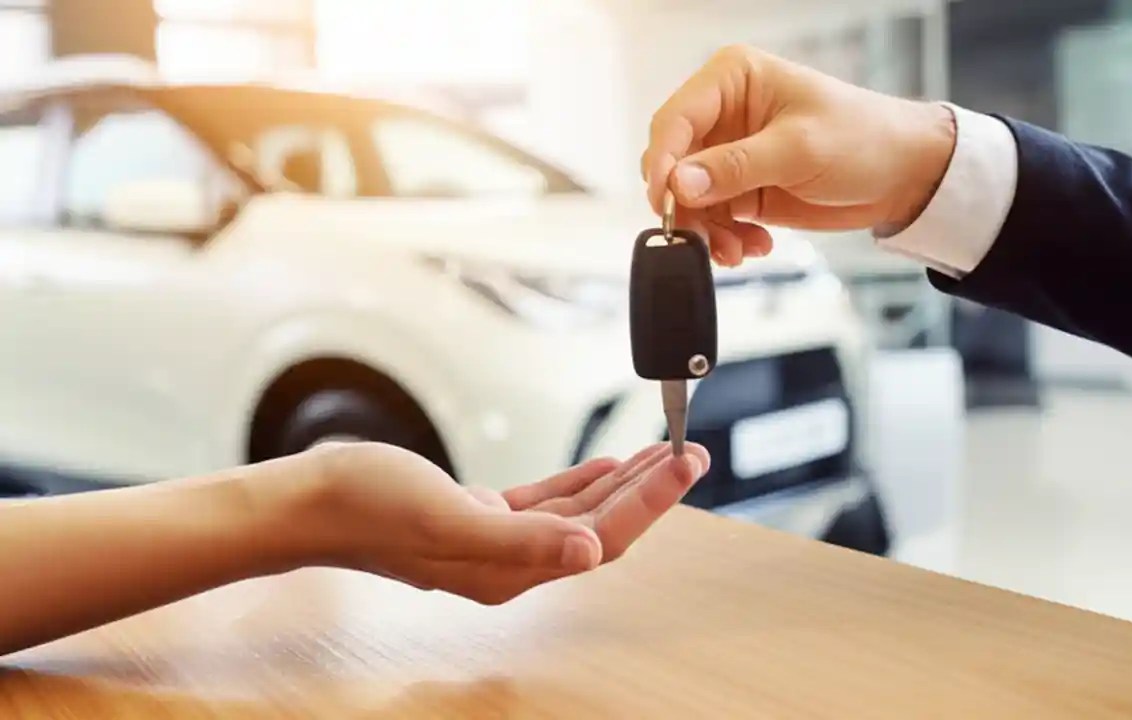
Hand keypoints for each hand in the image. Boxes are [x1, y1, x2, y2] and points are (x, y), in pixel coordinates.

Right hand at [292, 441, 708, 604]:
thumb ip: (522, 539)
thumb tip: (590, 553)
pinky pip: (545, 501)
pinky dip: (579, 481)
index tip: (687, 462)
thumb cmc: (367, 509)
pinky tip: (602, 464)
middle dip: (649, 490)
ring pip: (578, 511)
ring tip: (660, 454)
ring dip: (620, 483)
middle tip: (689, 452)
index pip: (602, 537)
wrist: (308, 501)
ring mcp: (493, 539)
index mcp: (509, 569)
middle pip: (600, 526)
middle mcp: (509, 561)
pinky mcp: (475, 516)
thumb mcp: (448, 520)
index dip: (651, 501)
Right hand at [642, 44, 956, 266]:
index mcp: (733, 79)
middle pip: (672, 163)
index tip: (664, 200)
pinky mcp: (740, 187)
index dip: (662, 161)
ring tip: (736, 250)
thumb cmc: (864, 138)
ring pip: (688, 199)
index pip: (675, 119)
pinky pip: (711, 219)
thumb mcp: (799, 149)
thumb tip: (680, 182)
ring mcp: (730, 153)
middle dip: (685, 205)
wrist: (902, 174)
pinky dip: (725, 239)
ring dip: (706, 230)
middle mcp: (724, 113)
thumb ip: (736, 166)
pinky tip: (753, 245)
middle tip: (704, 236)